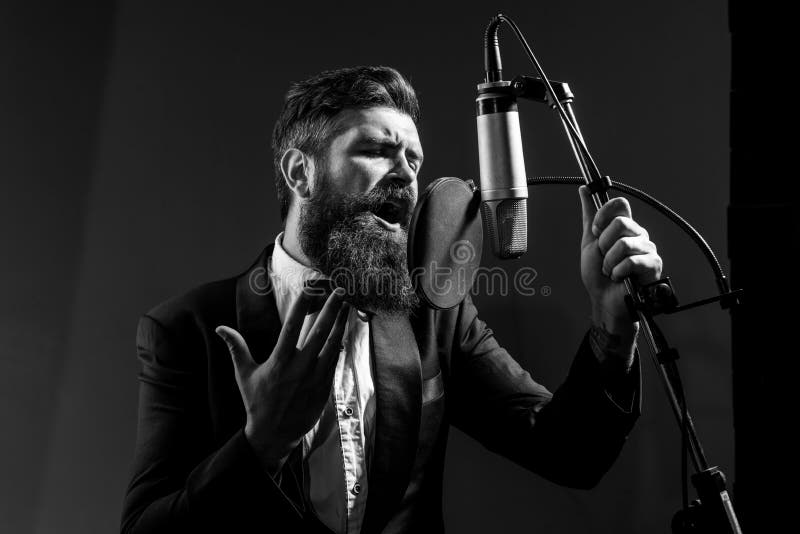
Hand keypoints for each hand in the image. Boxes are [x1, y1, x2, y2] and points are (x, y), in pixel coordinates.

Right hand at [215, 288, 348, 473]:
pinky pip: (334, 361)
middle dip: (330, 309)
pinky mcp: (324, 388)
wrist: (274, 435)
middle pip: (319, 332)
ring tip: (346, 306)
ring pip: (332, 345)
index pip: (291, 327)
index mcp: (279, 362)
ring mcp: (314, 378)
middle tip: (339, 291)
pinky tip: (344, 330)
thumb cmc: (257, 402)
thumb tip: (220, 328)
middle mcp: (299, 368)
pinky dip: (340, 344)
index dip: (301, 306)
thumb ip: (236, 348)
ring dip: (340, 324)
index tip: (309, 289)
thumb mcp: (244, 375)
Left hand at [579, 186, 662, 337]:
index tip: (596, 232)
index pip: (620, 204)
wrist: (603, 299)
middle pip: (620, 223)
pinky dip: (617, 272)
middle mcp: (639, 234)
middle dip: (604, 244)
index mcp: (625, 227)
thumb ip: (589, 215)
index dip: (603, 215)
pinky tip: (619, 278)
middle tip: (604, 257)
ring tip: (610, 270)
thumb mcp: (589, 241)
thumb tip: (584, 189)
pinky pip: (631, 261)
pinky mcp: (653, 264)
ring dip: (609, 262)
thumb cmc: (597, 274)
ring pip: (624, 244)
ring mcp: (648, 249)